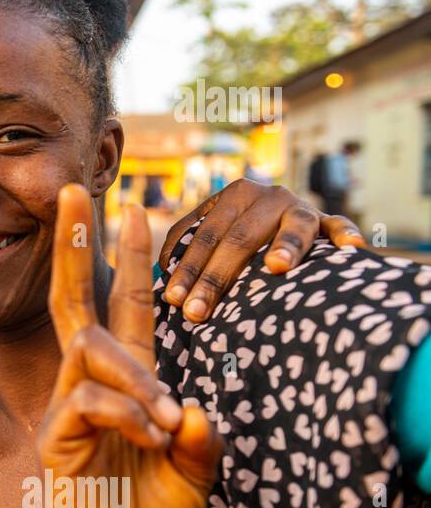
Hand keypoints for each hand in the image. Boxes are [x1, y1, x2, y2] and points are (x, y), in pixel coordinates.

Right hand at [40, 186, 222, 507]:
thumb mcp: (193, 475)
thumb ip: (198, 442)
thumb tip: (193, 408)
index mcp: (126, 381)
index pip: (126, 307)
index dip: (131, 258)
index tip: (136, 206)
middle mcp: (91, 383)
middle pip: (76, 300)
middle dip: (76, 245)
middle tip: (72, 190)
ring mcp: (69, 407)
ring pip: (91, 351)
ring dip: (137, 377)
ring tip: (166, 420)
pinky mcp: (56, 437)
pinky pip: (89, 402)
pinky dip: (128, 414)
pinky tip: (150, 439)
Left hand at [159, 178, 363, 322]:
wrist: (280, 224)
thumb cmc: (234, 242)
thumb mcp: (210, 237)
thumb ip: (186, 250)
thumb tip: (156, 283)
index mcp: (231, 196)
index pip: (204, 235)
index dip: (187, 268)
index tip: (173, 299)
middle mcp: (266, 196)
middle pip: (238, 237)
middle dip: (215, 277)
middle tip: (198, 311)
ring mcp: (299, 207)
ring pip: (291, 227)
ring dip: (285, 246)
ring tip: (275, 267)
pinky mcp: (328, 221)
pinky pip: (338, 226)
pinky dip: (344, 234)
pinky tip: (350, 247)